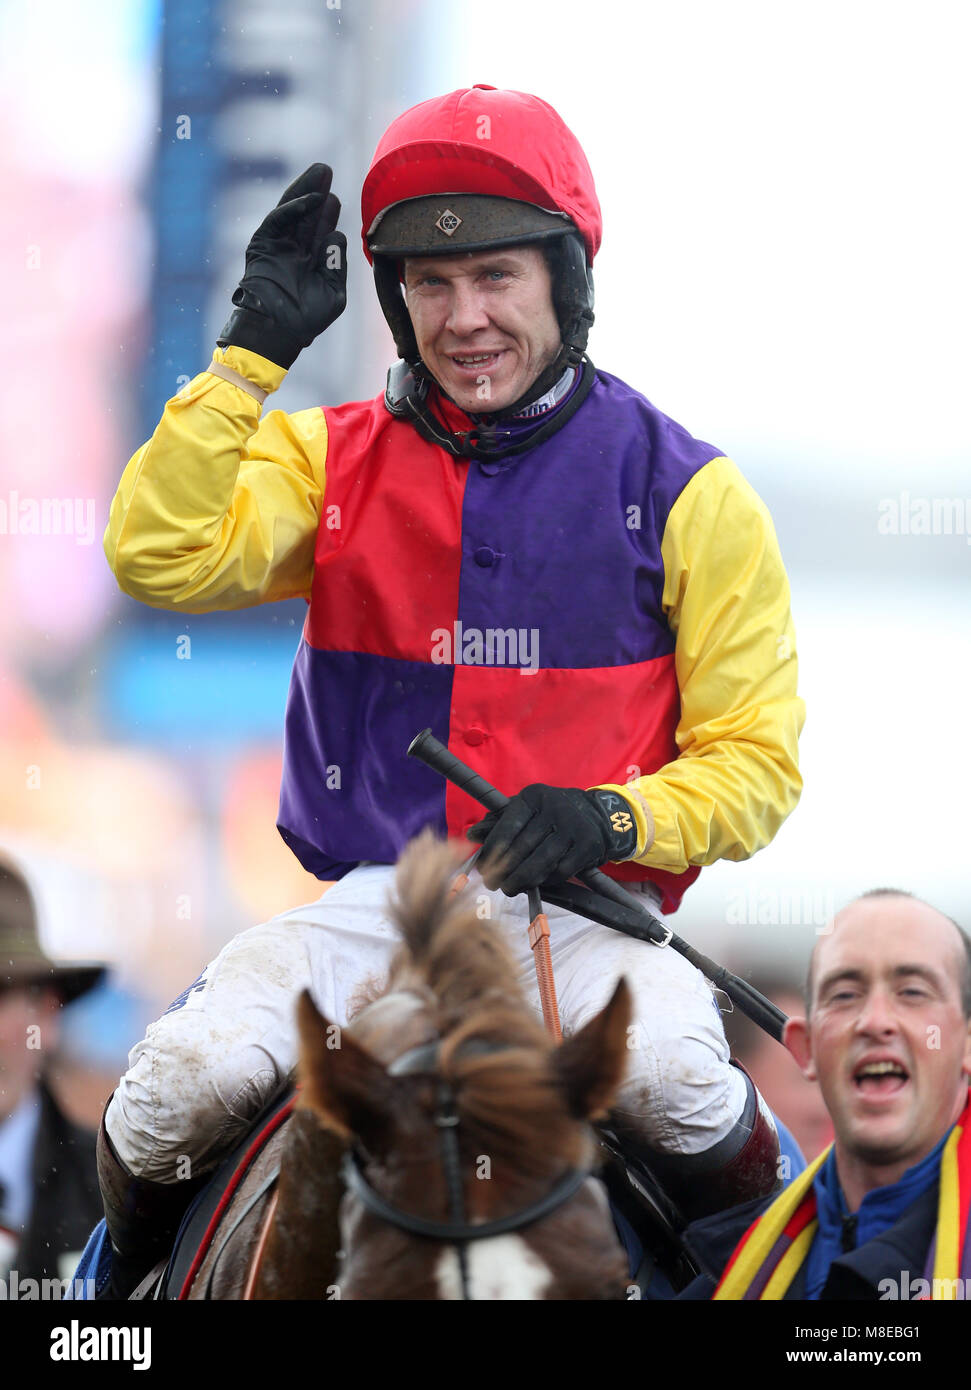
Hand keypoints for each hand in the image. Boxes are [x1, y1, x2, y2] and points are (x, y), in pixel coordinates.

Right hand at [217, 164, 346, 369]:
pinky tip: (310, 199)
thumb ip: (338, 264)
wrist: (279, 331)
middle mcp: (294, 250)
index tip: (337, 197)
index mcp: (310, 260)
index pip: (320, 229)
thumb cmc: (306, 320)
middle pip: (306, 214)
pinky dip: (294, 209)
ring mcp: (278, 246)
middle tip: (326, 170)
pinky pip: (278, 221)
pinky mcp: (263, 245)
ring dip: (305, 190)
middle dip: (316, 191)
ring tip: (320, 173)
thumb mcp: (333, 293)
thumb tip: (336, 234)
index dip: (328, 212)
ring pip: (291, 211)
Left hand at [467, 785, 637, 896]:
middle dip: (503, 870)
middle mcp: (554, 809)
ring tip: (509, 888)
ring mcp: (573, 828)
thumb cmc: (549, 814)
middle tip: (492, 883)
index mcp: (534, 797)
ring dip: (521, 881)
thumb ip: (497, 822)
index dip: (492, 851)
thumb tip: (471, 835)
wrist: (596, 816)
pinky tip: (535, 883)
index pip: (508, 827)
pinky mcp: (588, 846)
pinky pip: (560, 871)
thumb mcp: (525, 810)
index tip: (482, 867)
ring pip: (541, 862)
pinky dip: (545, 881)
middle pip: (522, 848)